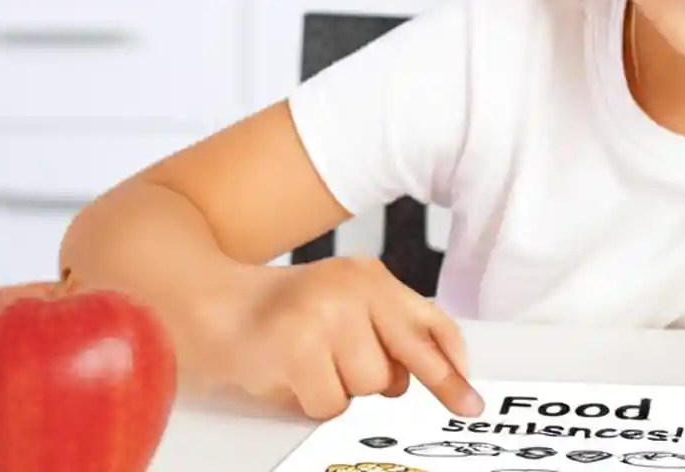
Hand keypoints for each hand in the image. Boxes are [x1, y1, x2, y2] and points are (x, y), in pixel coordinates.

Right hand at [204, 256, 481, 419]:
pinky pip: (330, 403)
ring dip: (342, 388)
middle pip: (405, 361)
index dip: (453, 362)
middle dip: (434, 385)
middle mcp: (352, 290)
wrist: (212, 303)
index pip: (427, 321)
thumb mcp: (345, 301)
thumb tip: (438, 369)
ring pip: (369, 387)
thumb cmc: (284, 311)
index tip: (473, 395)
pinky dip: (311, 400)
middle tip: (463, 406)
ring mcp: (325, 316)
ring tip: (314, 364)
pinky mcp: (297, 346)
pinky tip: (292, 375)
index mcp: (370, 277)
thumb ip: (390, 327)